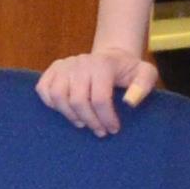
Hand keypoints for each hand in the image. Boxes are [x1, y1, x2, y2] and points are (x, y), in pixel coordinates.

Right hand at [39, 48, 159, 134]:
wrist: (112, 57)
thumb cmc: (128, 70)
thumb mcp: (146, 73)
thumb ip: (143, 86)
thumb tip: (128, 102)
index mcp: (102, 65)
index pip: (99, 99)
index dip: (106, 118)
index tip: (113, 129)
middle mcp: (80, 63)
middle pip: (77, 101)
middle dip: (90, 121)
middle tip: (99, 131)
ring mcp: (64, 65)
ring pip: (58, 97)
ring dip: (70, 115)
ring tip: (82, 123)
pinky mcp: (53, 69)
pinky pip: (43, 89)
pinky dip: (51, 103)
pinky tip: (66, 110)